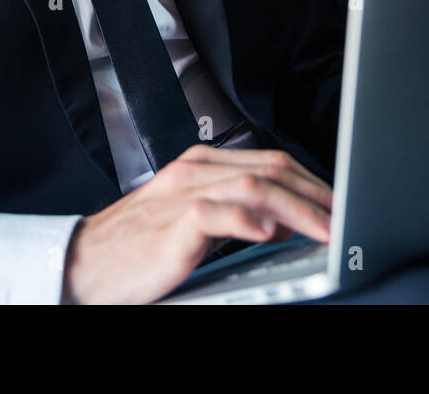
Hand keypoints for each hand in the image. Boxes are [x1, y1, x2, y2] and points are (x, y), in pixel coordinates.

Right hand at [61, 145, 332, 303]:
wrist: (83, 266)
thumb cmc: (134, 250)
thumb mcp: (190, 220)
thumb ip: (230, 212)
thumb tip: (281, 221)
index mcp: (201, 164)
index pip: (270, 162)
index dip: (311, 181)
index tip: (339, 203)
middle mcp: (195, 170)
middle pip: (272, 169)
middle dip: (316, 193)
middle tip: (346, 216)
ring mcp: (183, 192)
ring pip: (256, 186)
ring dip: (299, 209)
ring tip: (326, 229)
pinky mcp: (173, 222)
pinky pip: (217, 213)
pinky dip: (248, 221)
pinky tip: (270, 233)